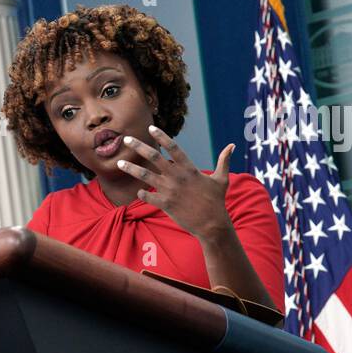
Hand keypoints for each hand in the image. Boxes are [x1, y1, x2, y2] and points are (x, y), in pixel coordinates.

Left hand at [116, 125, 233, 241]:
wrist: (212, 224)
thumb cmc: (216, 201)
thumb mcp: (222, 179)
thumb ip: (223, 161)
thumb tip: (232, 145)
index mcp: (190, 168)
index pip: (173, 148)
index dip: (162, 137)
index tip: (150, 128)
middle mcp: (177, 176)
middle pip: (154, 157)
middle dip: (138, 147)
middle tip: (126, 140)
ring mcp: (170, 190)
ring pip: (145, 175)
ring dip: (131, 168)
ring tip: (119, 163)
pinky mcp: (165, 204)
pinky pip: (146, 196)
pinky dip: (141, 193)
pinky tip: (139, 192)